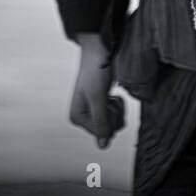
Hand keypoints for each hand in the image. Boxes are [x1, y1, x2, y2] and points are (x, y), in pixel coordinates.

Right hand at [68, 33, 125, 148]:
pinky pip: (115, 115)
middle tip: (109, 98)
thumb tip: (103, 146)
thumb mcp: (98, 97)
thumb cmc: (95, 69)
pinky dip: (119, 105)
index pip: (101, 133)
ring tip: (111, 95)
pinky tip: (112, 95)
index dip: (109, 119)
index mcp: (77, 117)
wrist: (100, 50)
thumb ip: (101, 121)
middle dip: (115, 114)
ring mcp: (93, 111)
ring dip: (118, 109)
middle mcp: (84, 116)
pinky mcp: (102, 105)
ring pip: (114, 124)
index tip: (106, 103)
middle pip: (109, 130)